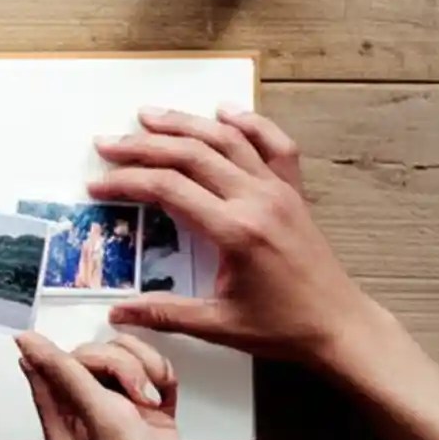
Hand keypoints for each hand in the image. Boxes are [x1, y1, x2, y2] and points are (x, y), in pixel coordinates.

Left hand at [17, 332, 206, 439]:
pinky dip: (162, 375)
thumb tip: (29, 345)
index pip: (50, 369)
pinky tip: (163, 391)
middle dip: (118, 363)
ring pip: (126, 361)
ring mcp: (124, 415)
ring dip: (143, 368)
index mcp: (63, 419)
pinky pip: (155, 376)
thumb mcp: (99, 423)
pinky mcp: (154, 418)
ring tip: (150, 396)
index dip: (55, 349)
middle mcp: (90, 415)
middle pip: (94, 357)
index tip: (58, 334)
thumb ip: (68, 376)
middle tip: (133, 391)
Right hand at [89, 106, 391, 365]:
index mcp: (235, 231)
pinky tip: (224, 111)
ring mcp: (278, 191)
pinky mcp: (294, 192)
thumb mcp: (218, 325)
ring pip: (226, 139)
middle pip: (191, 154)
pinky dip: (249, 122)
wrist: (340, 327)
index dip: (127, 181)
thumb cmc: (283, 328)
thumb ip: (165, 313)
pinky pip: (274, 144)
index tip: (98, 184)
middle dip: (143, 145)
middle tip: (108, 144)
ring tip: (149, 116)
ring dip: (184, 123)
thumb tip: (118, 314)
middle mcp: (257, 200)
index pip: (168, 189)